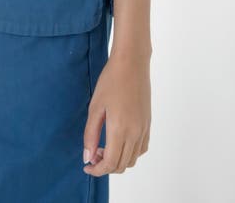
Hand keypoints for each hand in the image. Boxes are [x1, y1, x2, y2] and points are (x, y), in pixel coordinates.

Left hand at [82, 49, 150, 175]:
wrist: (132, 63)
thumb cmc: (110, 81)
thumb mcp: (95, 107)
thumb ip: (90, 134)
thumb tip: (87, 157)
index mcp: (120, 130)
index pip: (110, 163)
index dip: (97, 170)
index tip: (86, 166)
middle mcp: (135, 134)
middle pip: (121, 165)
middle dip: (105, 166)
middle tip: (92, 154)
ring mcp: (144, 130)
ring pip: (132, 159)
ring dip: (117, 160)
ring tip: (102, 147)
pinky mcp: (148, 124)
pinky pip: (140, 149)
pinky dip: (129, 153)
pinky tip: (117, 141)